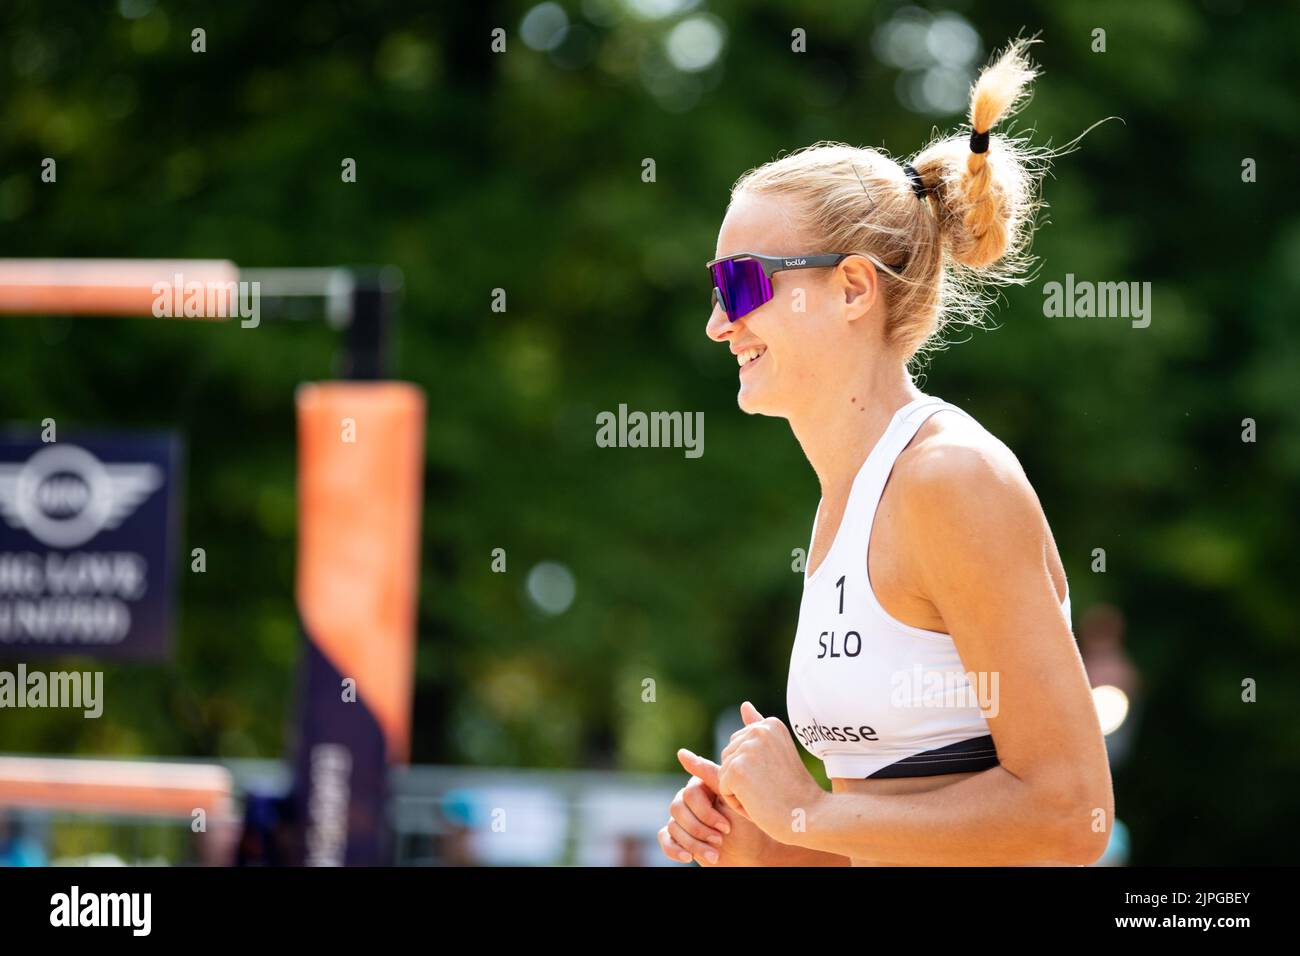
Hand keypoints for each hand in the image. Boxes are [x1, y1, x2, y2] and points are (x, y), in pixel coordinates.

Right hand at [656, 749, 773, 865]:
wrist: (752, 855)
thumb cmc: (747, 825)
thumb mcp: (732, 798)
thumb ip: (709, 773)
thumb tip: (680, 753)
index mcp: (701, 785)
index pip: (690, 794)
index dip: (706, 813)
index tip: (726, 827)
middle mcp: (688, 799)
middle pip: (676, 809)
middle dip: (699, 829)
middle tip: (720, 840)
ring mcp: (682, 819)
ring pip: (672, 826)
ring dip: (694, 844)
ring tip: (715, 854)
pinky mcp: (678, 837)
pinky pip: (664, 839)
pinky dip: (674, 850)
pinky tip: (688, 858)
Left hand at [718, 701, 826, 840]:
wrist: (809, 816)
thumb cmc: (795, 790)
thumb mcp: (778, 752)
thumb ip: (759, 728)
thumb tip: (744, 705)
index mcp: (770, 724)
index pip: (741, 744)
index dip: (756, 768)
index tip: (779, 776)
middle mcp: (758, 731)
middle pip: (729, 756)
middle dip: (745, 778)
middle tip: (773, 788)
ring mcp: (747, 749)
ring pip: (725, 772)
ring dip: (740, 790)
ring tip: (767, 795)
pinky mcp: (736, 769)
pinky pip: (723, 788)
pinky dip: (737, 802)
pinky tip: (759, 804)